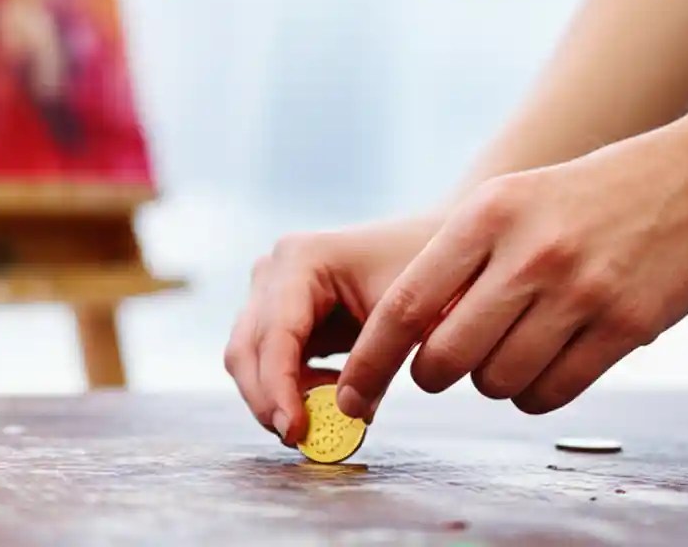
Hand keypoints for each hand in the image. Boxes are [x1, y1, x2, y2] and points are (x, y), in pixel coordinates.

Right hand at [224, 217, 440, 445]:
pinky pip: (267, 362)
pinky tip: (332, 392)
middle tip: (302, 439)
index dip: (278, 388)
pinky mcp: (278, 314)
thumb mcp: (408, 319)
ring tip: (329, 413)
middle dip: (269, 400)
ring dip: (278, 397)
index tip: (295, 431)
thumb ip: (374, 367)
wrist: (439, 249)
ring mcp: (270, 291)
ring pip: (248, 360)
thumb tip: (345, 416)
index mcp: (300, 258)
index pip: (275, 334)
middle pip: (247, 349)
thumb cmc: (428, 273)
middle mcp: (273, 270)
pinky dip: (290, 388)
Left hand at [338, 124, 687, 420]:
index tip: (353, 391)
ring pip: (497, 381)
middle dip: (430, 376)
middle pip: (447, 356)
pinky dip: (533, 395)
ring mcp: (581, 293)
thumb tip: (401, 335)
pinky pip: (552, 393)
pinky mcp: (625, 327)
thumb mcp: (504, 202)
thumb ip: (453, 261)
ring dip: (488, 383)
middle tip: (437, 369)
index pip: (406, 305)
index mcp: (487, 216)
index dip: (371, 359)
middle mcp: (530, 254)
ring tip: (503, 352)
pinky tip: (539, 368)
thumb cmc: (576, 199)